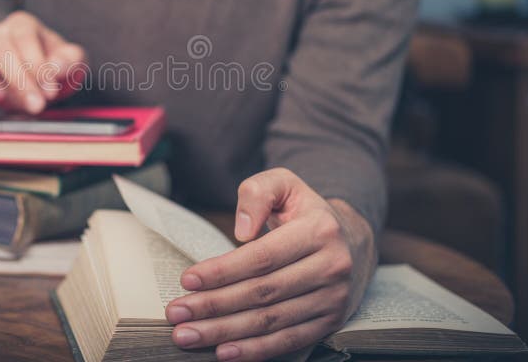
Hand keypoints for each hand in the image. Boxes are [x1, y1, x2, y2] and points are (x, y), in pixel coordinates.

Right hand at [0, 11, 87, 112]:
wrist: (35, 82)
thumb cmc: (52, 69)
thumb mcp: (71, 63)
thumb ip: (71, 61)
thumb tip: (58, 67)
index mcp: (22, 25)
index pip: (24, 35)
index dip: (37, 63)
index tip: (50, 91)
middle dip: (18, 79)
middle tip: (35, 105)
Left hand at [165, 168, 376, 361]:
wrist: (351, 240)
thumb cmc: (303, 210)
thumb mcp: (283, 183)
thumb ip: (257, 193)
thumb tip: (241, 230)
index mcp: (319, 231)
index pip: (263, 257)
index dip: (223, 271)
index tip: (187, 279)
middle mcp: (331, 267)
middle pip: (263, 293)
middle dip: (214, 306)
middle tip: (176, 313)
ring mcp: (333, 299)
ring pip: (271, 321)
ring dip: (225, 333)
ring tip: (188, 335)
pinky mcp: (330, 322)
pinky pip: (289, 341)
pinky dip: (255, 351)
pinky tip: (225, 353)